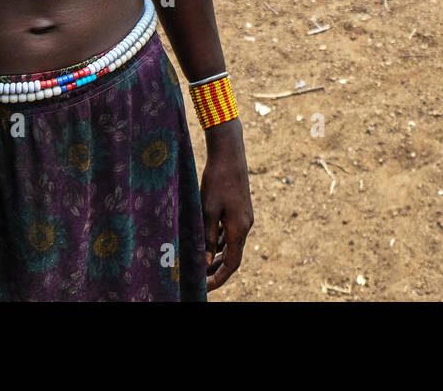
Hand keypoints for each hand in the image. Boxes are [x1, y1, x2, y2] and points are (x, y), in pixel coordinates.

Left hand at [200, 118, 252, 290]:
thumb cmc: (217, 180)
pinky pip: (229, 232)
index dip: (218, 279)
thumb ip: (206, 237)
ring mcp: (243, 217)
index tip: (204, 288)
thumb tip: (203, 263)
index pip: (231, 264)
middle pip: (232, 257)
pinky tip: (204, 240)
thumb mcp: (207, 210)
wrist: (230, 153)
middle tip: (198, 280)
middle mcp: (245, 225)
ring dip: (215, 256)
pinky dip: (218, 241)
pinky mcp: (239, 209)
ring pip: (230, 244)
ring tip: (197, 263)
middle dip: (216, 270)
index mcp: (239, 228)